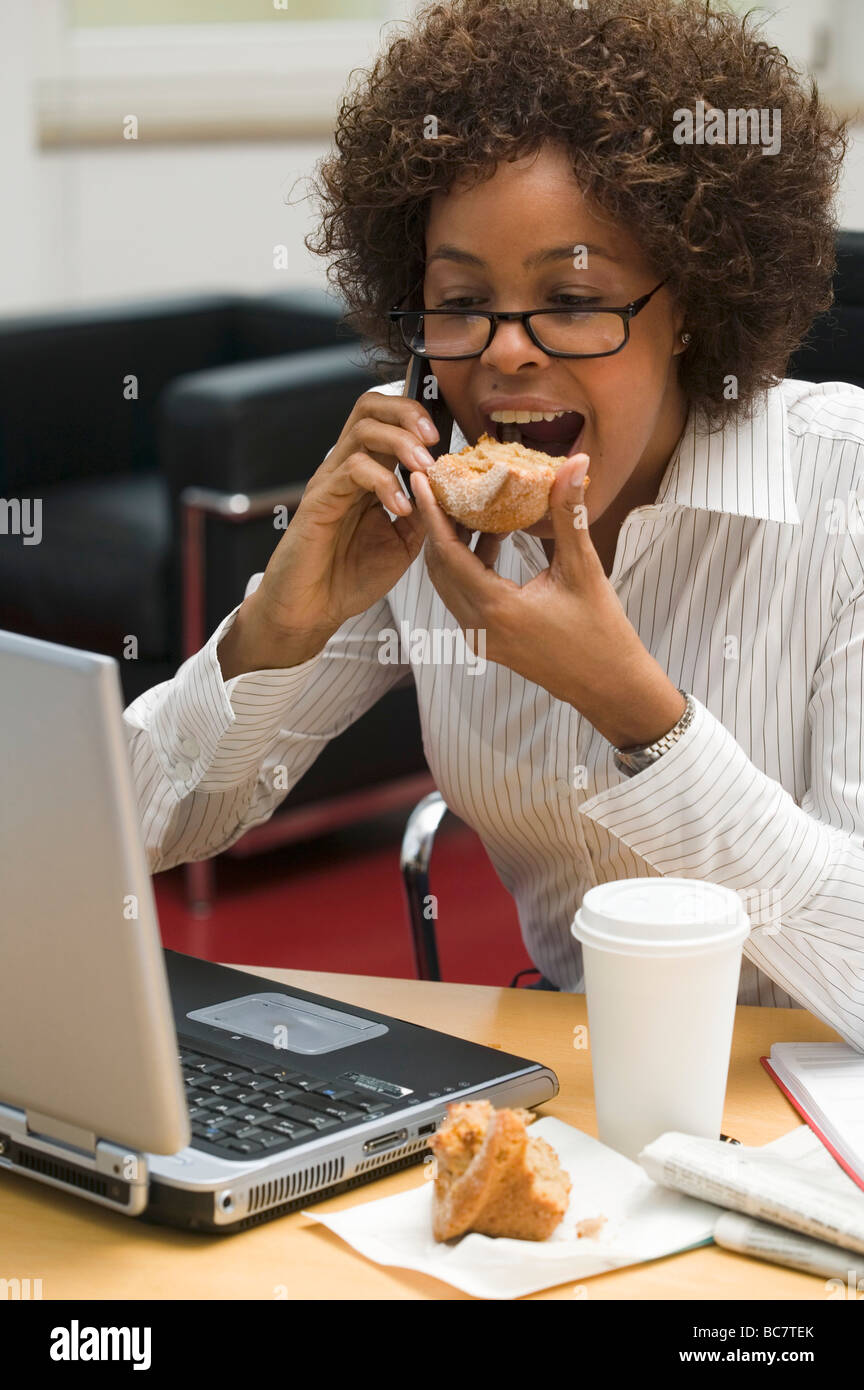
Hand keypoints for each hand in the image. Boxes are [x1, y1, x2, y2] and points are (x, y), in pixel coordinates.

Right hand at [219, 390, 436, 676]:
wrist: (313, 609)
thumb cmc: (350, 576)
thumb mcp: (404, 543)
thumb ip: (426, 513)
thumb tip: (451, 491)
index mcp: (367, 472)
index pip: (386, 418)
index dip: (415, 415)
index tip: (444, 439)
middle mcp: (346, 467)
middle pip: (370, 406)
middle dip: (407, 412)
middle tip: (433, 439)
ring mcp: (331, 480)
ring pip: (363, 429)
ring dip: (401, 443)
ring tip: (423, 470)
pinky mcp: (319, 499)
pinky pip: (353, 470)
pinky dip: (384, 482)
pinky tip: (400, 508)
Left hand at [409, 454, 685, 748]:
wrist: (609, 685)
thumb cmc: (601, 631)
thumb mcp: (583, 569)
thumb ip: (569, 514)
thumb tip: (573, 461)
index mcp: (497, 609)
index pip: (448, 553)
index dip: (432, 513)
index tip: (421, 479)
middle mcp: (479, 627)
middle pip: (439, 567)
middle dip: (436, 524)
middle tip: (440, 485)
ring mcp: (480, 638)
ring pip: (448, 583)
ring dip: (452, 545)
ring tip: (464, 504)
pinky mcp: (488, 642)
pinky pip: (464, 597)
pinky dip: (467, 567)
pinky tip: (490, 538)